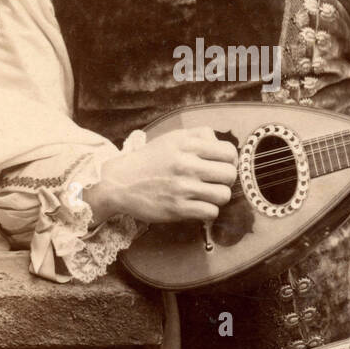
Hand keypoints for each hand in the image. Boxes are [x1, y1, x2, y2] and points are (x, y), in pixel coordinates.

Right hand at [86, 127, 237, 224]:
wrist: (119, 182)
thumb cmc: (149, 160)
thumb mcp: (172, 138)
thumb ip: (198, 136)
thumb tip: (221, 146)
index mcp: (186, 145)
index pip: (229, 152)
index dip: (229, 160)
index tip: (221, 165)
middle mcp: (186, 165)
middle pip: (230, 174)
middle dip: (226, 179)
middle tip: (214, 181)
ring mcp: (182, 187)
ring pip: (223, 195)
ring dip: (218, 197)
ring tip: (207, 195)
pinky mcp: (177, 208)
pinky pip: (210, 212)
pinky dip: (208, 211)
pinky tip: (198, 206)